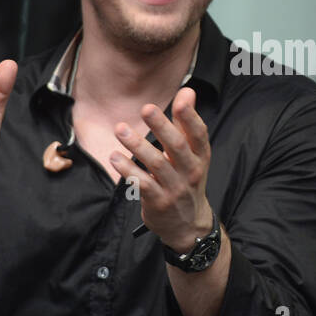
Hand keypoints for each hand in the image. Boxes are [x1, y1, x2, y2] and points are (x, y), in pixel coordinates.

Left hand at [110, 87, 212, 252]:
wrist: (188, 225)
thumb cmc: (186, 180)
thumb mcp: (192, 154)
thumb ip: (185, 123)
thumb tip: (188, 91)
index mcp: (200, 157)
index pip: (199, 134)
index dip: (191, 117)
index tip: (181, 99)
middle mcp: (191, 172)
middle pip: (177, 146)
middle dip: (161, 126)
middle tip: (146, 108)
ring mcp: (175, 188)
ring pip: (157, 165)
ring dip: (137, 146)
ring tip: (120, 129)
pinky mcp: (158, 202)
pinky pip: (143, 185)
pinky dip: (129, 171)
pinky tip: (115, 158)